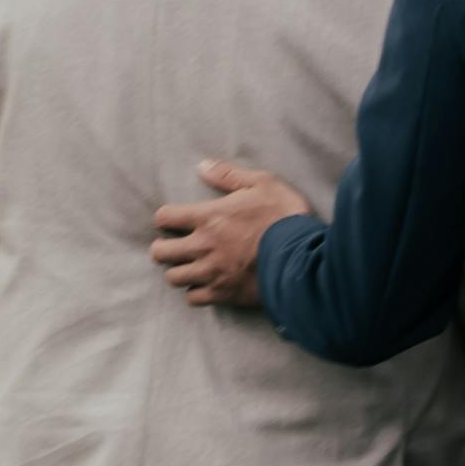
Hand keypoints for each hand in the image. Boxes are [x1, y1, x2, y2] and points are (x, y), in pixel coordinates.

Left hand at [149, 159, 308, 308]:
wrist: (303, 258)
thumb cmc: (285, 218)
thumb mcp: (263, 184)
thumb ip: (229, 175)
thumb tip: (202, 167)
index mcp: (209, 217)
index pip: (165, 218)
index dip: (165, 218)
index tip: (173, 220)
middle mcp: (203, 247)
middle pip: (160, 252)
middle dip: (163, 248)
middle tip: (174, 246)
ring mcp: (212, 273)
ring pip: (174, 277)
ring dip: (178, 271)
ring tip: (188, 267)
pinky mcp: (224, 294)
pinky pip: (194, 298)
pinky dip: (196, 292)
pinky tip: (205, 285)